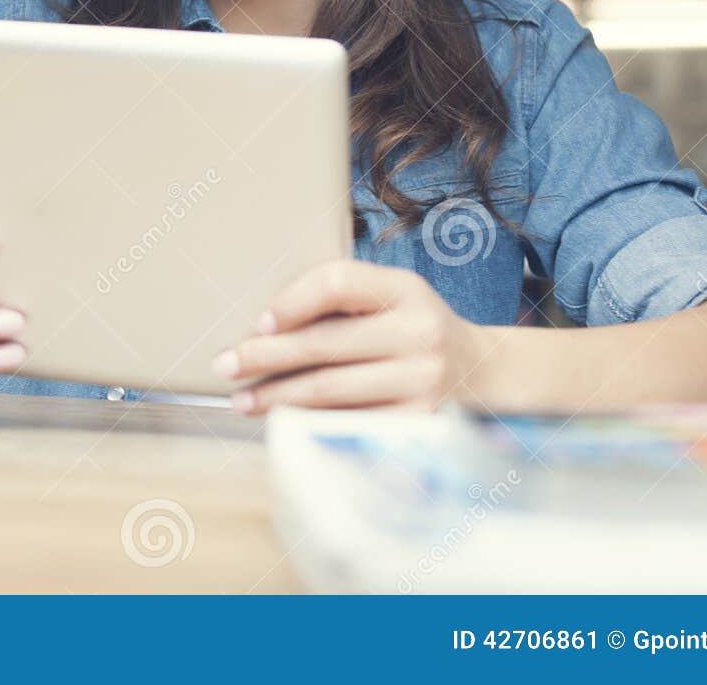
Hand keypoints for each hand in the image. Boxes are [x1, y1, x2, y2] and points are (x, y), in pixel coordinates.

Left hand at [213, 261, 481, 413]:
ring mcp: (424, 382)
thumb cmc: (411, 330)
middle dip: (264, 356)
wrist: (482, 376)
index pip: (338, 282)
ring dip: (276, 396)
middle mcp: (420, 332)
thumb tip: (263, 326)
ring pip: (329, 390)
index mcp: (407, 289)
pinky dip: (309, 423)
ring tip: (242, 399)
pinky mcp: (420, 424)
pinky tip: (282, 422)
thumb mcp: (391, 298)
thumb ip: (339, 300)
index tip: (259, 322)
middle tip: (224, 364)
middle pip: (323, 343)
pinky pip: (349, 423)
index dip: (292, 300)